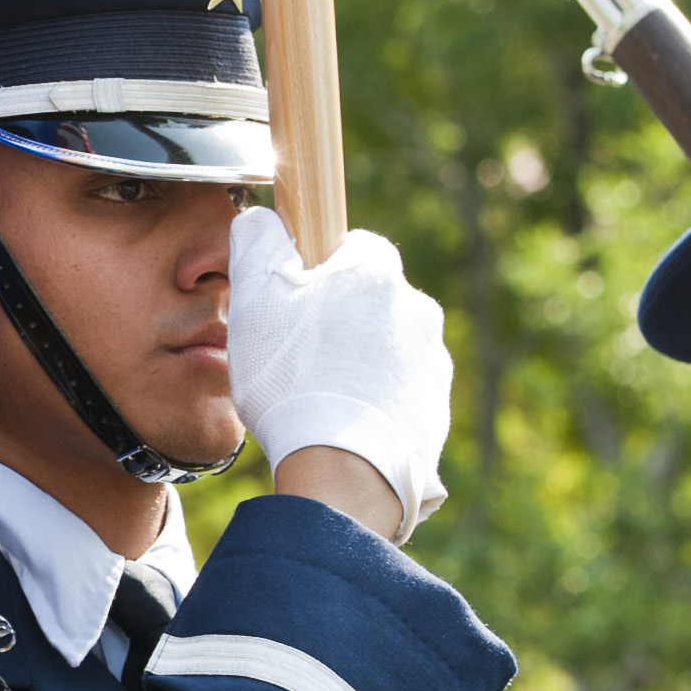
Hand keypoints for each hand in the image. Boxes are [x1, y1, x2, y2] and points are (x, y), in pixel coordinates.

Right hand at [224, 206, 451, 535]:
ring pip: (388, 349)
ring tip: (318, 399)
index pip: (354, 246)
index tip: (293, 300)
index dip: (319, 269)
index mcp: (376, 273)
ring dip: (360, 364)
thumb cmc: (294, 379)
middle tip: (298, 356)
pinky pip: (400, 395)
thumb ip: (257, 243)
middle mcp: (417, 310)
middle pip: (372, 301)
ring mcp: (434, 363)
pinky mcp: (436, 410)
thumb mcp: (255, 298)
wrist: (343, 472)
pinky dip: (375, 404)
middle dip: (340, 320)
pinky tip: (342, 428)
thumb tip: (262, 219)